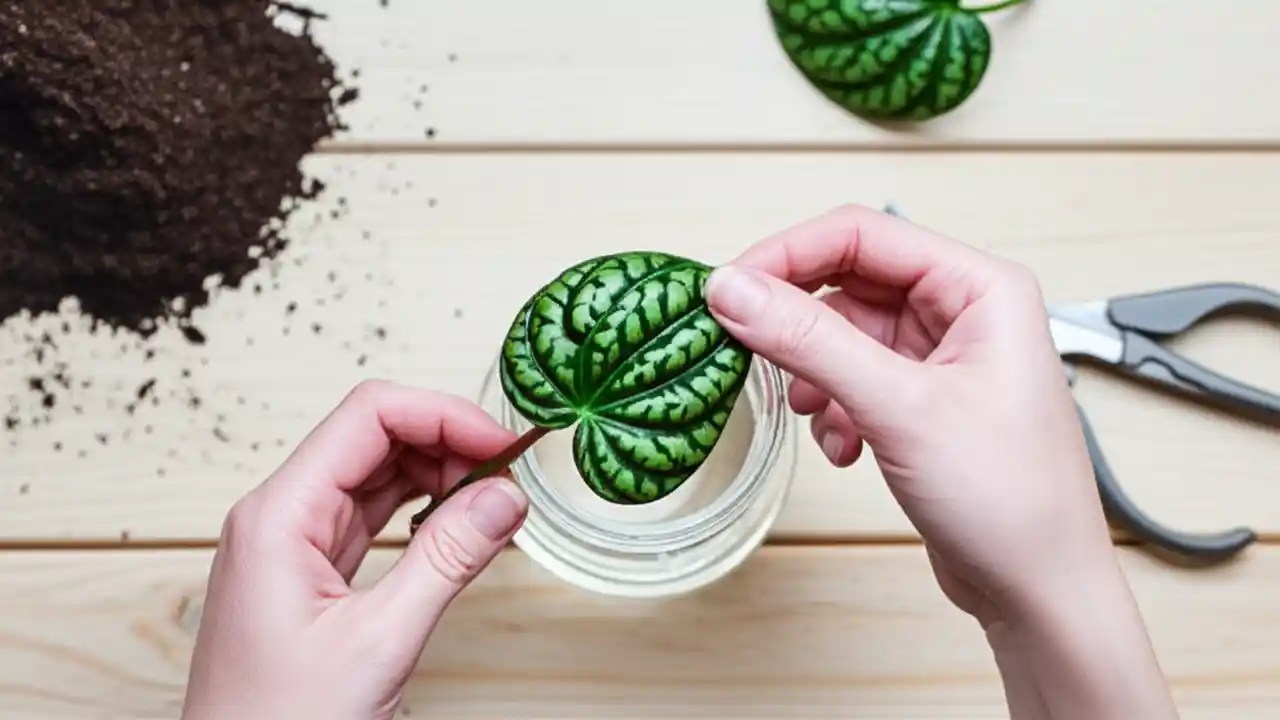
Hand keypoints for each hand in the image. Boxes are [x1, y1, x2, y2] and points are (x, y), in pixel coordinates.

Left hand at [181, 380, 528, 719]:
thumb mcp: (378, 642)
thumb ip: (447, 560)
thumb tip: (505, 496)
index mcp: (278, 515)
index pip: (368, 415)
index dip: (443, 415)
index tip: (502, 443)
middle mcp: (280, 517)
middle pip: (374, 435)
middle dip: (447, 442)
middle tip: (509, 476)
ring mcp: (294, 544)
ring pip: (377, 474)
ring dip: (440, 476)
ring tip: (493, 499)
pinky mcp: (312, 573)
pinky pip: (373, 516)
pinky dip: (423, 513)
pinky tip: (459, 524)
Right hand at [704, 205, 1175, 718]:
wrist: (1039, 592)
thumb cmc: (1013, 501)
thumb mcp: (899, 408)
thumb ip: (810, 341)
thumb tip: (736, 290)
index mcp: (981, 288)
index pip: (862, 235)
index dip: (788, 254)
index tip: (730, 287)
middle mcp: (962, 314)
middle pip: (847, 282)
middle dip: (797, 323)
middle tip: (745, 346)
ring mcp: (939, 360)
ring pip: (842, 336)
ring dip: (814, 375)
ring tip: (818, 415)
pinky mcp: (919, 403)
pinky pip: (850, 380)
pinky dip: (832, 410)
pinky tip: (844, 448)